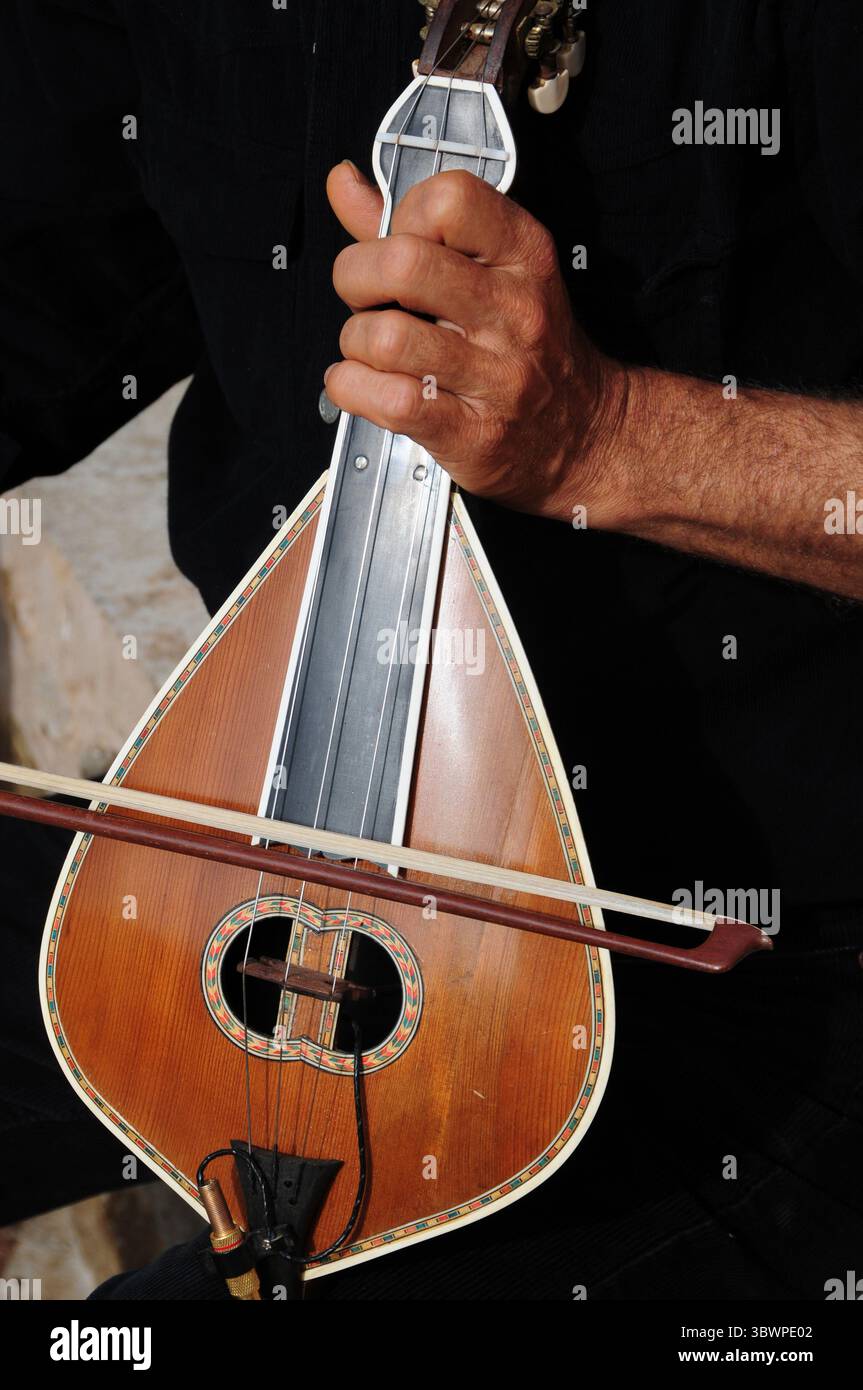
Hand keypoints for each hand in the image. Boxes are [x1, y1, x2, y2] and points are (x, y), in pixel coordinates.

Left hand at [324, 162, 630, 522]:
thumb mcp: (490, 270)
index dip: (402, 216)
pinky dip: (352, 388)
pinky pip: (390, 401)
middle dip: (355, 276)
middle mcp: (515, 311)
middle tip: (363, 296)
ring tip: (368, 348)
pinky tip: (361, 384)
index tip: (398, 242)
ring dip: (355, 342)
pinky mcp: (474, 432)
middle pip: (403, 264)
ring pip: (386, 338)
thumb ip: (412, 227)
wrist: (583, 432)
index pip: (447, 199)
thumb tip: (343, 182)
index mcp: (523, 256)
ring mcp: (498, 376)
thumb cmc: (528, 346)